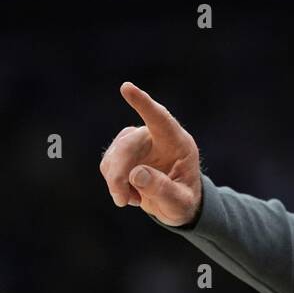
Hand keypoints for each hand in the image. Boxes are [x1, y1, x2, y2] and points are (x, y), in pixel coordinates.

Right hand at [100, 82, 201, 226]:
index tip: (126, 87)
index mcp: (177, 143)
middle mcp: (156, 138)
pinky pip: (108, 165)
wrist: (178, 205)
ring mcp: (139, 144)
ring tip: (133, 200)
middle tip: (120, 199)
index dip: (143, 103)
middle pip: (128, 145)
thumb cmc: (185, 202)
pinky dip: (114, 184)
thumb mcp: (180, 203)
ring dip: (116, 181)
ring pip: (114, 155)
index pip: (160, 118)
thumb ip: (163, 190)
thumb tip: (135, 174)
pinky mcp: (124, 154)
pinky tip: (131, 194)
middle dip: (119, 173)